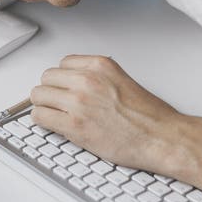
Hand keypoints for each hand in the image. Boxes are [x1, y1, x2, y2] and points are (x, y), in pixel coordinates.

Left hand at [29, 54, 201, 188]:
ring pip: (39, 96)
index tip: (63, 88)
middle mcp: (87, 80)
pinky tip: (50, 124)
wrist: (161, 137)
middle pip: (47, 78)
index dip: (62, 79)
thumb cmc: (149, 115)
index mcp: (100, 66)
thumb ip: (97, 77)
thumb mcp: (122, 80)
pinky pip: (40, 117)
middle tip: (56, 102)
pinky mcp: (74, 125)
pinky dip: (42, 121)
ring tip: (52, 113)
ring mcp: (79, 101)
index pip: (62, 64)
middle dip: (50, 90)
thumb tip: (77, 82)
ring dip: (43, 105)